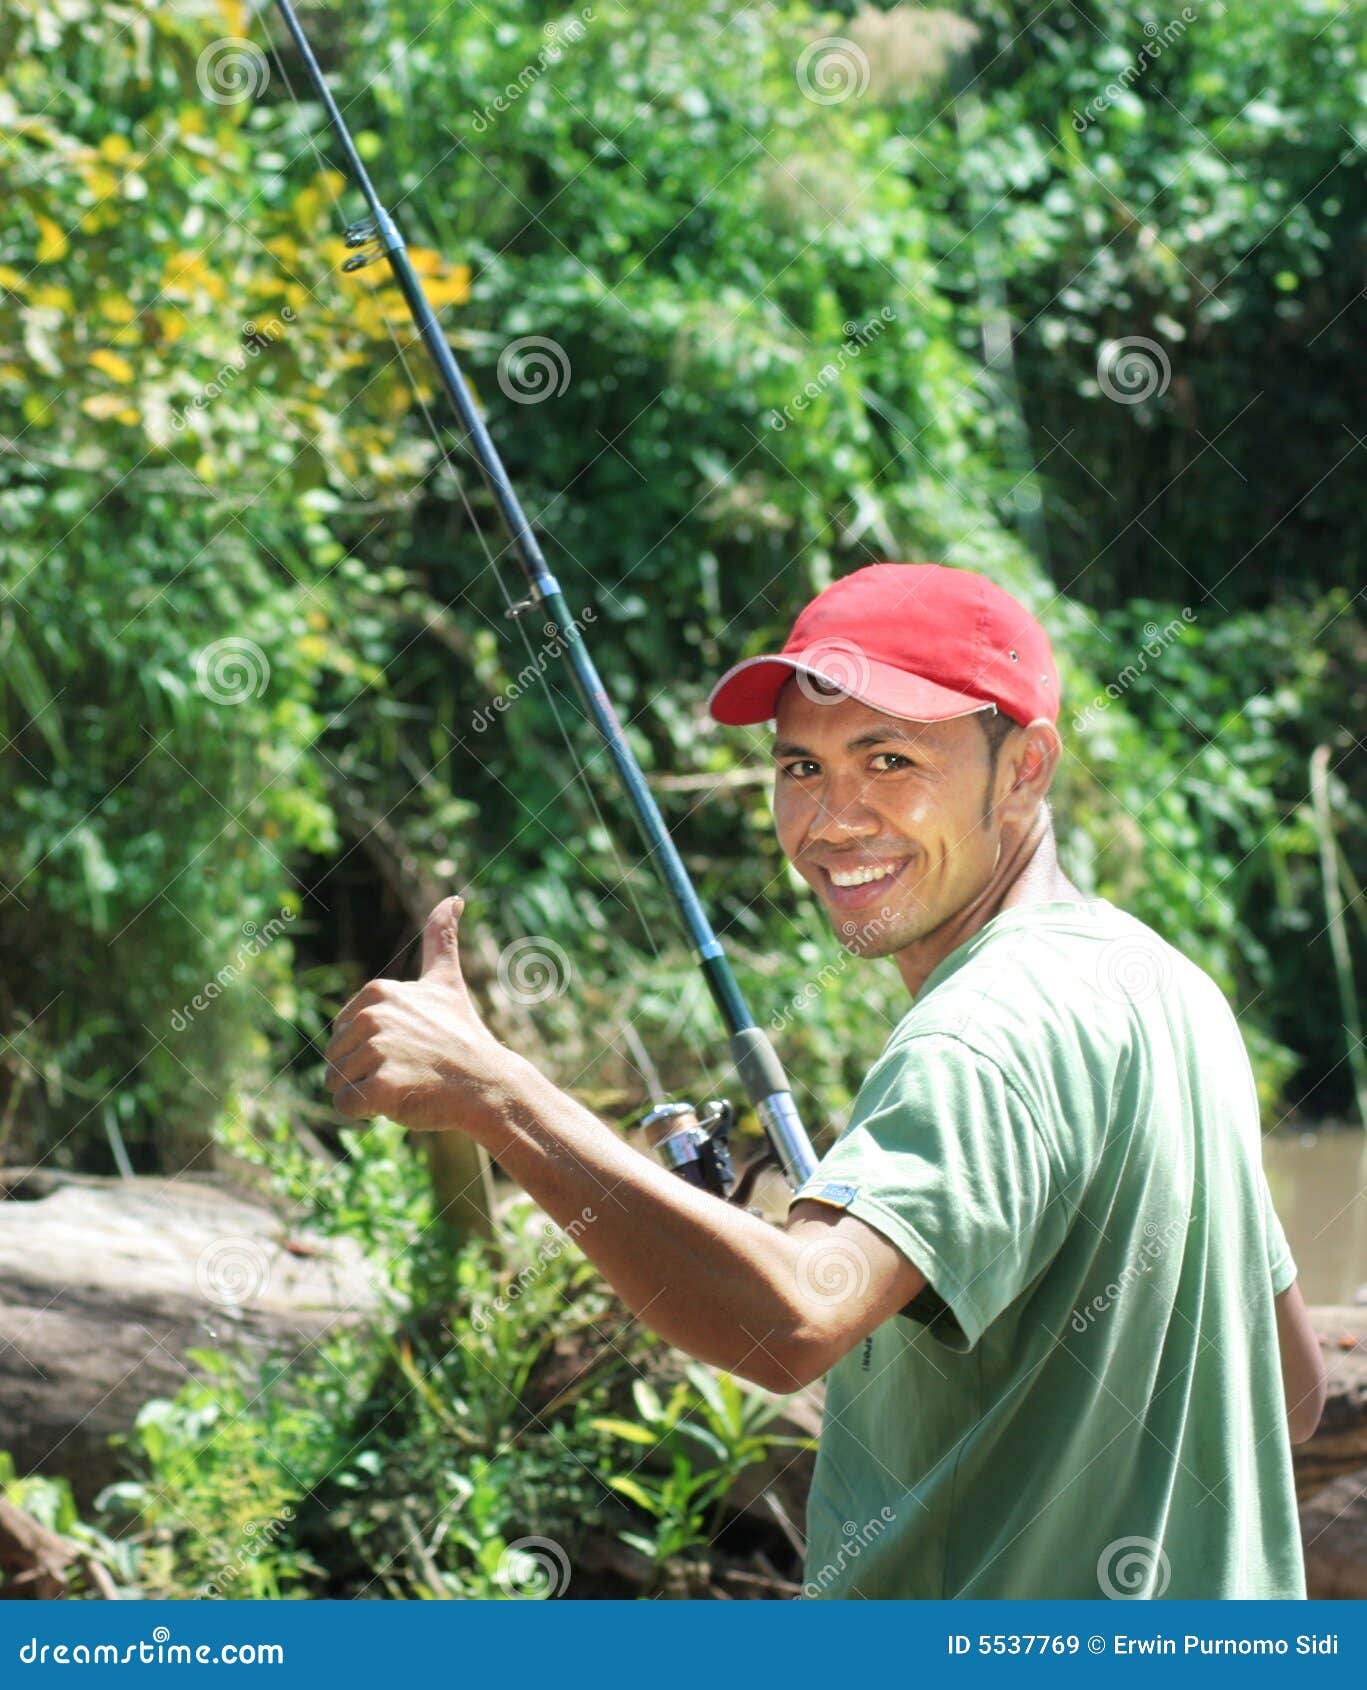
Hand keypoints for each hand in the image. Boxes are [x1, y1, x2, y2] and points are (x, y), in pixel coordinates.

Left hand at [323, 895, 515, 1133]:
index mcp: (378, 992)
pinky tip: (398, 1100)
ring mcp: (377, 1051)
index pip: (341, 1032)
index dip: (368, 1048)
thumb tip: (453, 897)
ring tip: (405, 1083)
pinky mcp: (380, 1087)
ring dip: (364, 1093)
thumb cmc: (462, 1037)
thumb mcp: (446, 981)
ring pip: (336, 1083)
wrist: (488, 1084)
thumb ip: (441, 938)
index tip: (407, 1046)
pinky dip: (365, 1113)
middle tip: (408, 1068)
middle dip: (362, 1072)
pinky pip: (345, 1106)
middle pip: (333, 1058)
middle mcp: (373, 1016)